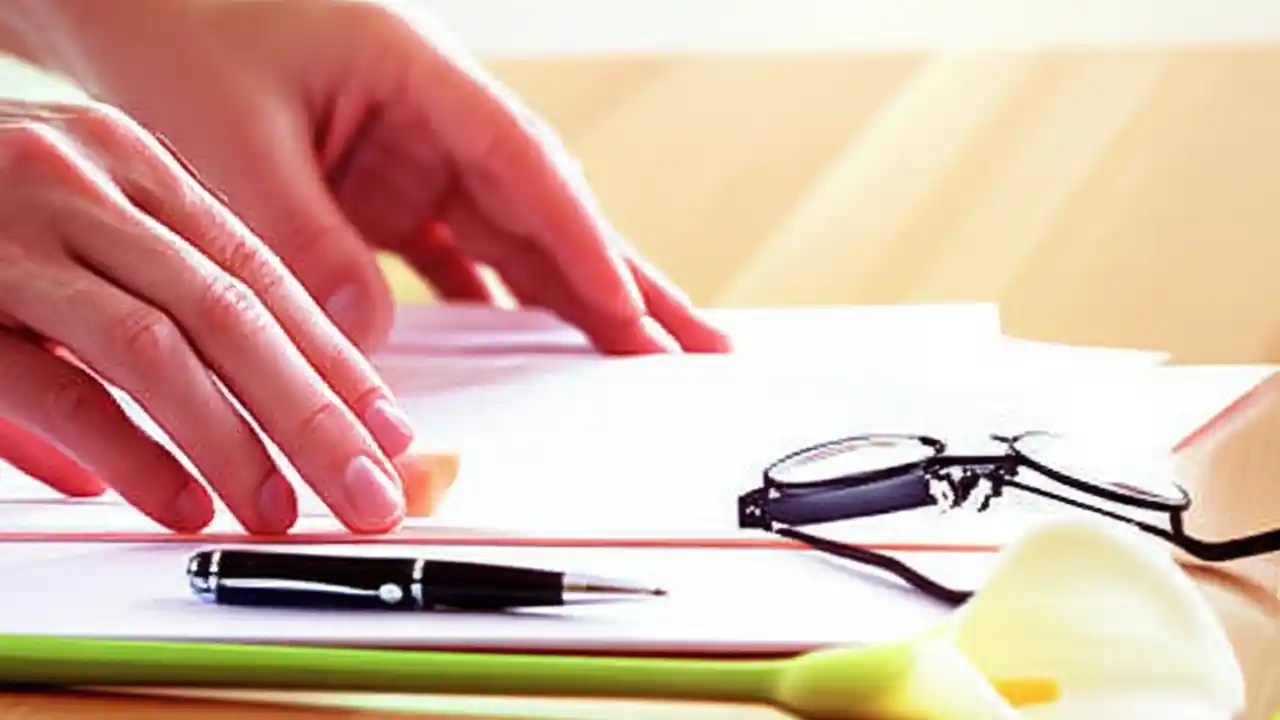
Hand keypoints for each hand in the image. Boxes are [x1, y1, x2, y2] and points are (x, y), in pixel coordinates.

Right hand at [0, 99, 412, 533]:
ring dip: (234, 443)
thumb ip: (141, 309)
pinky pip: (53, 385)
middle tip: (369, 490)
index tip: (389, 430)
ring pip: (156, 348)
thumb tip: (189, 449)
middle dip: (314, 414)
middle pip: (231, 314)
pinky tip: (177, 502)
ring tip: (281, 513)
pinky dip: (128, 451)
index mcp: (132, 165)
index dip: (333, 359)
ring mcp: (13, 235)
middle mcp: (83, 183)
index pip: (262, 275)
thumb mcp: (69, 227)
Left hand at [28, 0, 730, 353]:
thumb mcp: (232, 135)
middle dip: (623, 285)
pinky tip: (531, 348)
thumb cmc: (176, 21)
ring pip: (517, 240)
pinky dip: (495, 303)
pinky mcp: (384, 192)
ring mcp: (415, 159)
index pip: (527, 171)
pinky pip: (458, 258)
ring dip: (576, 301)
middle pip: (552, 212)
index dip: (586, 249)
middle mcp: (436, 121)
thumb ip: (304, 238)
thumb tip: (368, 337)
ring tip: (639, 355)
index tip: (632, 316)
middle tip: (692, 347)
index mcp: (422, 78)